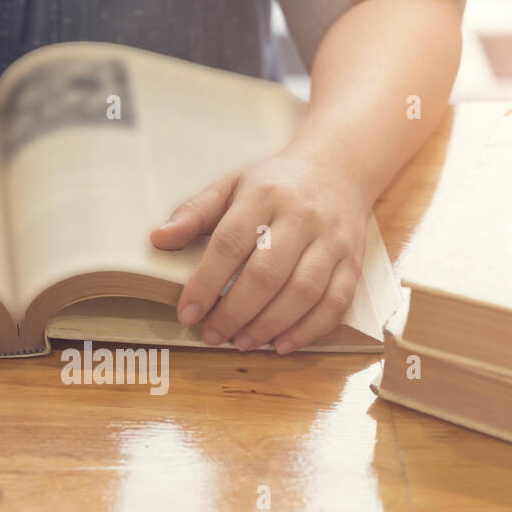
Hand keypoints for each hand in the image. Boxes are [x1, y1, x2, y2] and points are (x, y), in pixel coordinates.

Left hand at [149, 147, 368, 353]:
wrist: (339, 167)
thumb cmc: (276, 184)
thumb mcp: (232, 185)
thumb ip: (195, 212)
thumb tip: (159, 239)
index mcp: (264, 195)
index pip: (230, 244)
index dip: (206, 283)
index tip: (187, 312)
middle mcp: (301, 217)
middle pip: (267, 274)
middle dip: (235, 312)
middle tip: (212, 334)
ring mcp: (332, 240)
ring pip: (303, 292)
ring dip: (269, 325)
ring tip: (242, 342)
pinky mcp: (353, 261)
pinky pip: (335, 302)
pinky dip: (308, 330)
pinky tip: (281, 344)